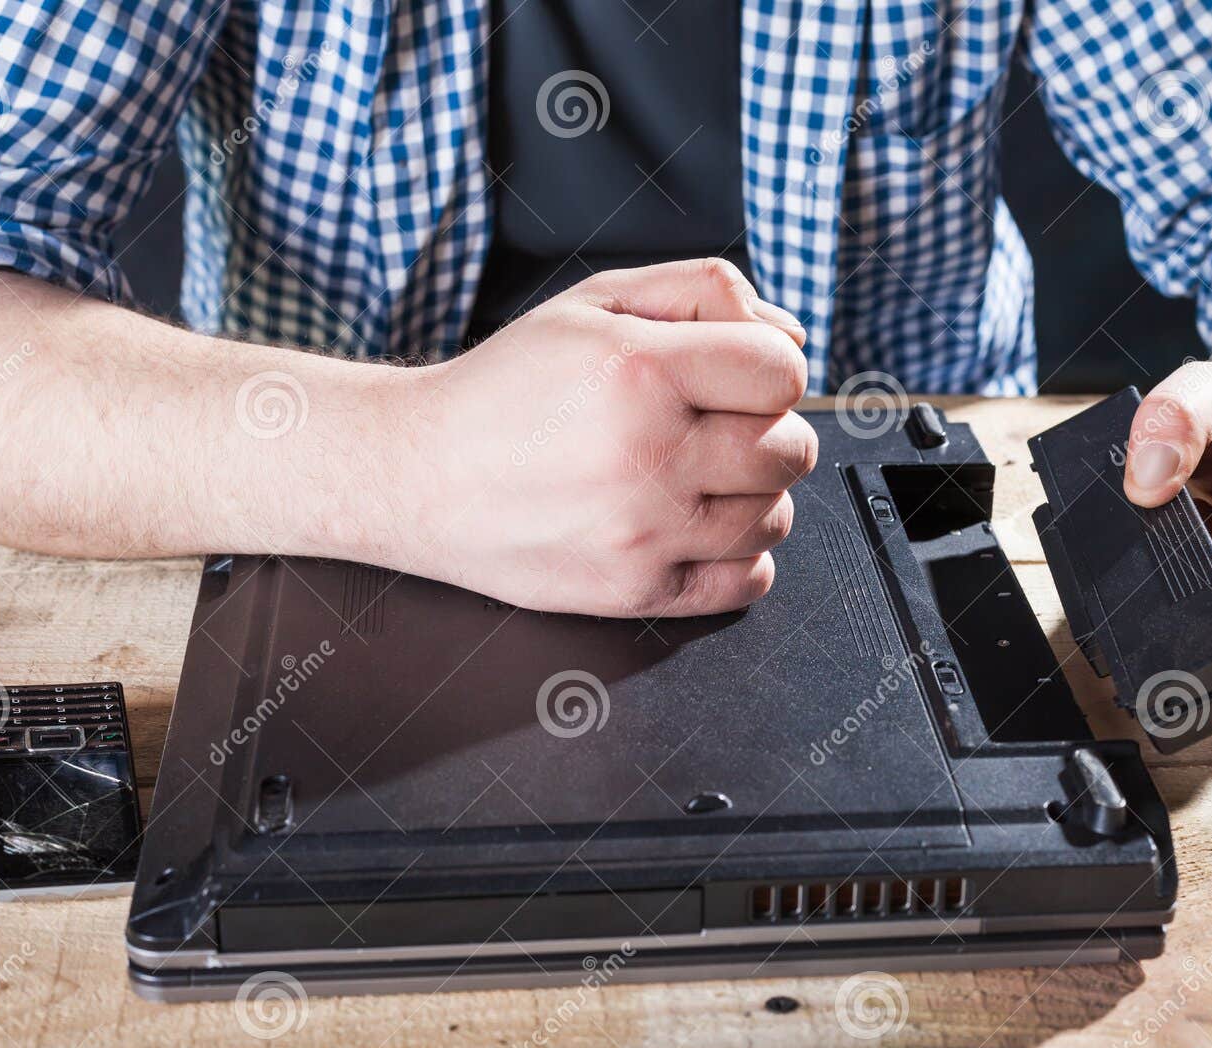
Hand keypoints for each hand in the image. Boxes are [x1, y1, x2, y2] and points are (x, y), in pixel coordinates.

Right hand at [378, 259, 815, 616]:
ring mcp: (645, 531)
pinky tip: (698, 526)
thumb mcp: (594, 302)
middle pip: (790, 449)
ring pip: (776, 517)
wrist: (418, 474)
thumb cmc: (507, 386)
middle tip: (718, 426)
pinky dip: (742, 555)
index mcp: (642, 370)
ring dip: (753, 493)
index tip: (740, 377)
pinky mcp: (636, 590)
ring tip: (697, 476)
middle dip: (768, 430)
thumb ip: (705, 292)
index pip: (783, 372)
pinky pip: (749, 580)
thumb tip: (794, 337)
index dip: (771, 369)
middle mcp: (649, 455)